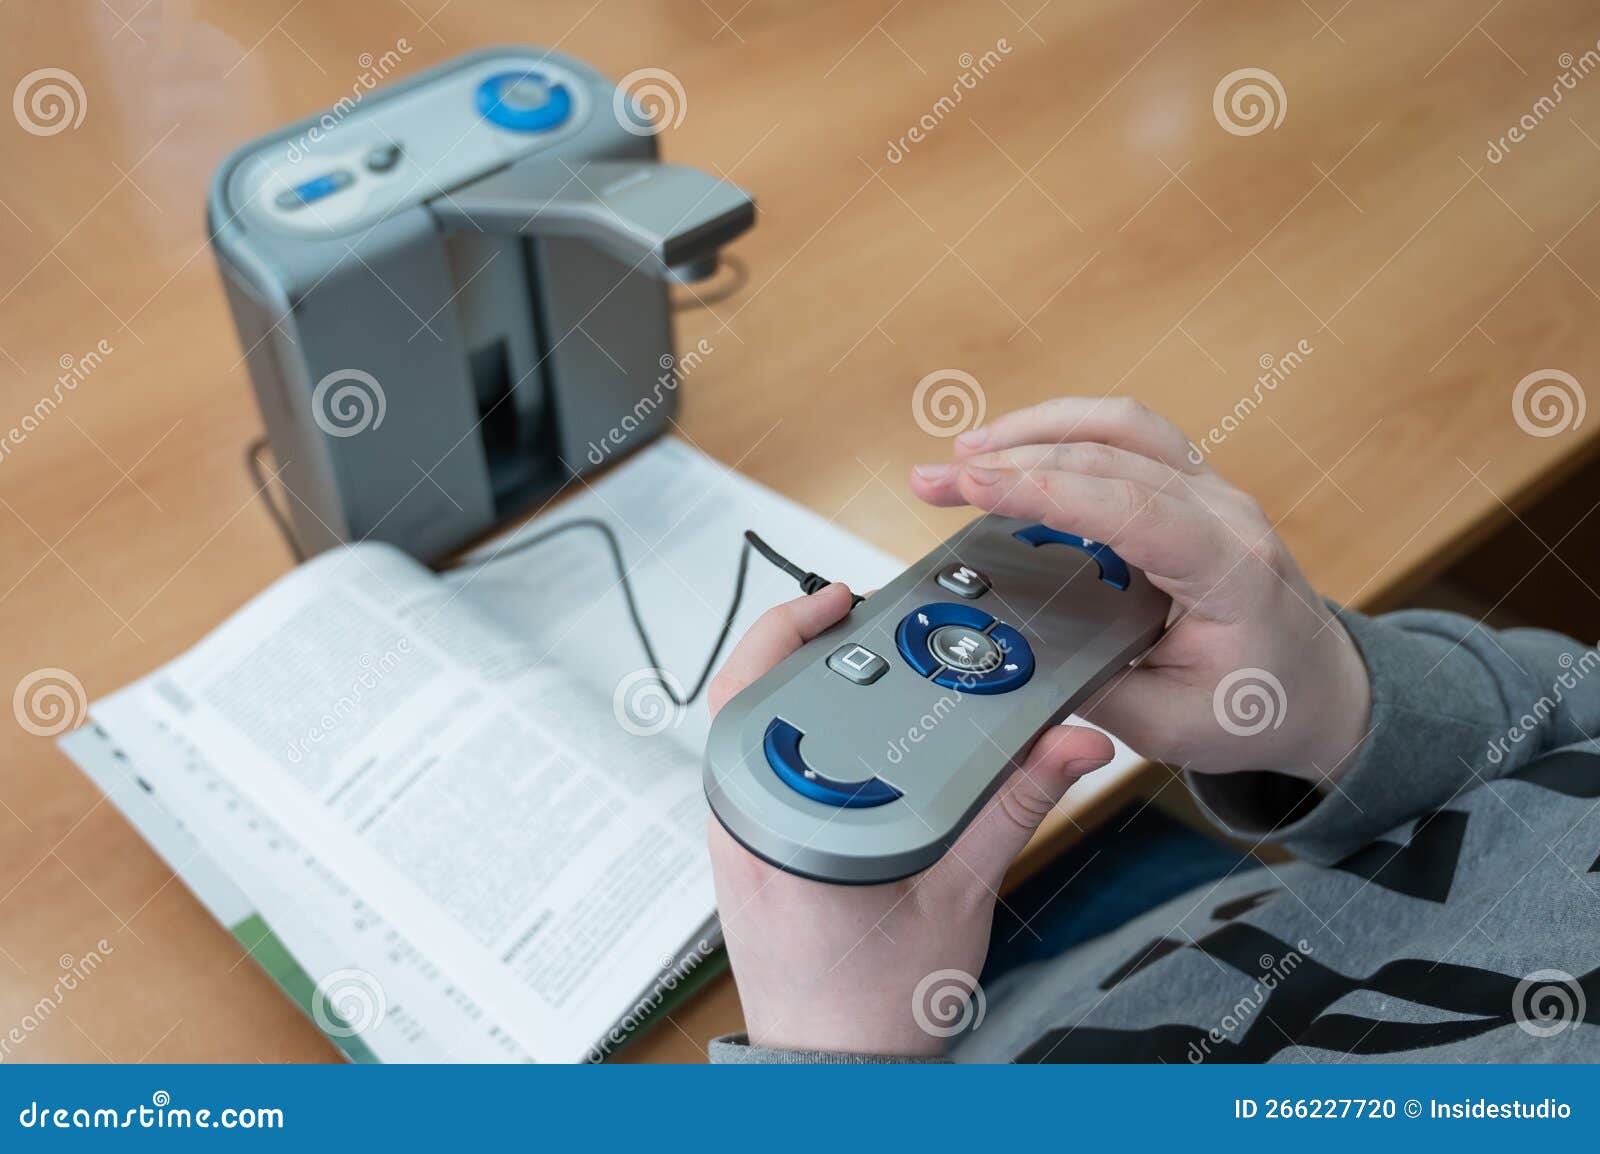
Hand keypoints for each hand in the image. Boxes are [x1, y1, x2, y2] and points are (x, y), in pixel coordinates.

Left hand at [706, 583, 1114, 1055]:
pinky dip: (799, 740)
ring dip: (797, 692)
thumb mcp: (959, 892)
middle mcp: (736, 825)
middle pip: (745, 700)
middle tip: (852, 616)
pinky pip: (760, 776)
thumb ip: (1013, 806)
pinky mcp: (746, 861)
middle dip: (796, 645)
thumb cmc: (877, 1001)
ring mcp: (733, 845)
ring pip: (750, 738)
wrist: (838, 1071)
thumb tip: (1070, 746)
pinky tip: (846, 736)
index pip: (756, 690)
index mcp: (773, 822)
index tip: (843, 598)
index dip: (794, 628)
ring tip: (855, 665)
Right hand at [910, 396, 1371, 781]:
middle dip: (1012, 458)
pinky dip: (1065, 434)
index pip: (1129, 507)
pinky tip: (1015, 451)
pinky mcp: (1192, 488)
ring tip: (964, 456)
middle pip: (1113, 452)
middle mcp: (1226, 513)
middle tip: (933, 481)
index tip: (970, 486)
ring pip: (1120, 426)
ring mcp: (1213, 491)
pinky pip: (1128, 437)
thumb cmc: (1258, 707)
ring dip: (1036, 430)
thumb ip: (1092, 688)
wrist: (1320, 689)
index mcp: (1231, 569)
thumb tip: (1017, 650)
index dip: (1043, 490)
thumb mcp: (1169, 726)